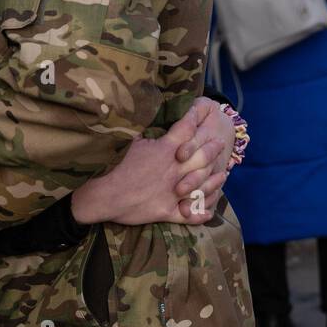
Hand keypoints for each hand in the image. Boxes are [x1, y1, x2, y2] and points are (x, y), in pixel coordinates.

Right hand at [70, 98, 234, 226]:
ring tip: (223, 174)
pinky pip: (190, 214)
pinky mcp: (167, 211)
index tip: (202, 111)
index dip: (196, 117)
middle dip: (213, 147)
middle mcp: (174, 169)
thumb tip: (147, 113)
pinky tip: (209, 209)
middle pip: (202, 156)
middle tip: (221, 142)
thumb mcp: (130, 141)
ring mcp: (173, 192)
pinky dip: (201, 212)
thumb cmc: (114, 165)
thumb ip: (146, 131)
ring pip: (202, 185)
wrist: (103, 194)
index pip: (187, 128)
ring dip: (214, 179)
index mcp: (165, 149)